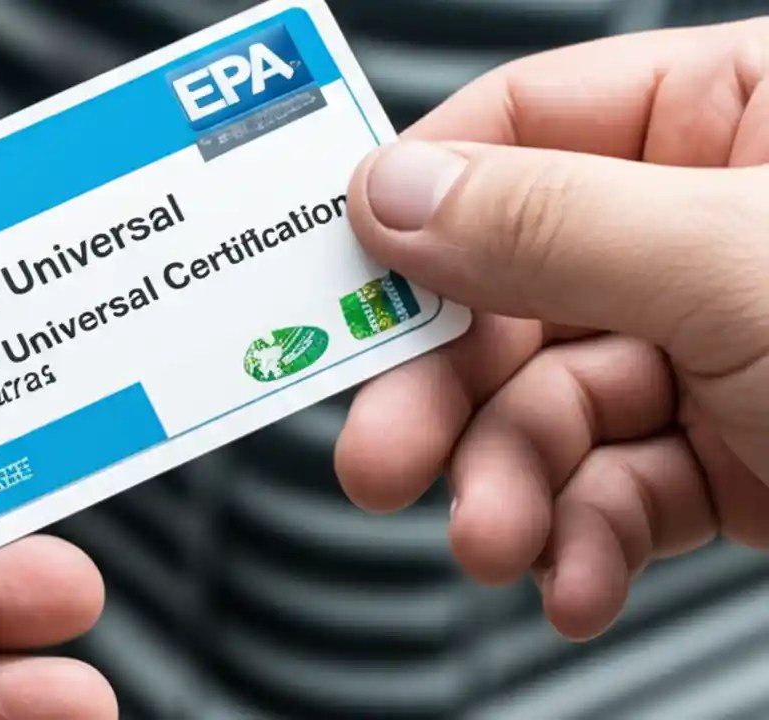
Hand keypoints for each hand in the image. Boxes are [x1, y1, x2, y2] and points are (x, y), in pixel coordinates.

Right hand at [337, 19, 768, 639]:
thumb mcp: (750, 267)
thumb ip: (557, 225)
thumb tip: (398, 197)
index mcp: (744, 114)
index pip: (528, 124)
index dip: (420, 199)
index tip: (341, 274)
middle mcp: (717, 226)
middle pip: (518, 289)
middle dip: (450, 390)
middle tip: (382, 453)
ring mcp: (725, 346)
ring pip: (557, 405)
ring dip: (511, 486)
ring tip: (499, 541)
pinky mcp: (741, 456)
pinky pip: (622, 487)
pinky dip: (584, 541)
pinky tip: (574, 578)